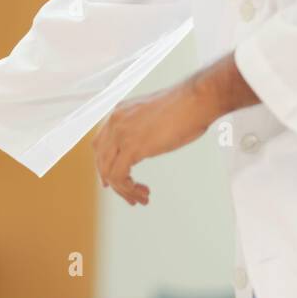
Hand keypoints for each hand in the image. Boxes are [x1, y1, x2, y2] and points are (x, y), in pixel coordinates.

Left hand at [93, 81, 216, 205]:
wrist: (197, 99)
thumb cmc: (186, 107)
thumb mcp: (154, 116)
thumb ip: (142, 129)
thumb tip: (145, 145)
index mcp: (120, 112)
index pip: (100, 143)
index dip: (103, 165)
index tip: (113, 181)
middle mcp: (115, 121)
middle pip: (101, 159)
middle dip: (112, 181)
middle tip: (128, 195)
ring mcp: (121, 134)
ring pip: (108, 171)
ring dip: (124, 190)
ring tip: (141, 198)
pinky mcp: (132, 147)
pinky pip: (118, 176)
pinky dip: (128, 189)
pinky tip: (142, 192)